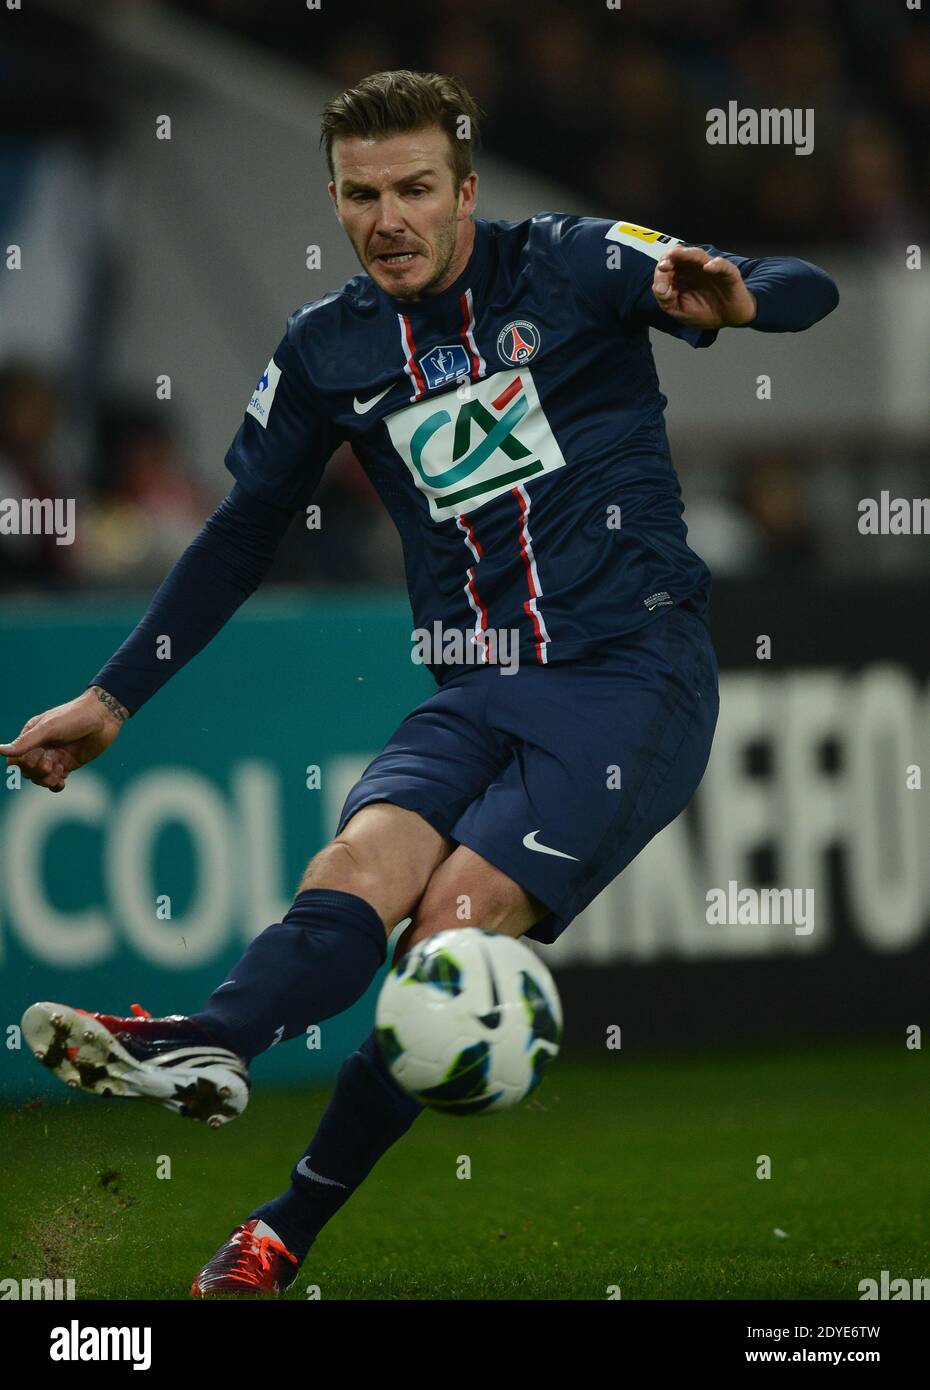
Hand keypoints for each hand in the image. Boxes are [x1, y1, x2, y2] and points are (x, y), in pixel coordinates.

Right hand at [0, 688, 126, 792]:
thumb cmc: (74, 717)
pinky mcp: (69, 764)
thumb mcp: (48, 728)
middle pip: (27, 770)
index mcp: (32, 736)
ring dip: (46, 780)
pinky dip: (56, 785)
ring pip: (41, 778)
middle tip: (50, 763)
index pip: (15, 759)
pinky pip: (56, 781)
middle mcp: (41, 747)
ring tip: (57, 775)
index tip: (37, 757)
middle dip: (37, 771)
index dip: (22, 763)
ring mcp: (55, 757)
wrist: (103, 717)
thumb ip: (26, 742)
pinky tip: (61, 782)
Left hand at [652, 245, 756, 328]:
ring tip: (678, 254)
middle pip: (680, 255)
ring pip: (698, 255)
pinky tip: (708, 268)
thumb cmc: (705, 312)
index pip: (668, 266)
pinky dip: (715, 265)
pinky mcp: (728, 273)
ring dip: (687, 254)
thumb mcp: (680, 312)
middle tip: (664, 265)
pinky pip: (722, 265)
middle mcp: (694, 268)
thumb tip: (658, 289)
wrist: (730, 318)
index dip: (660, 272)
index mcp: (681, 276)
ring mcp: (711, 268)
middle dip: (670, 257)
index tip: (660, 288)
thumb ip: (667, 301)